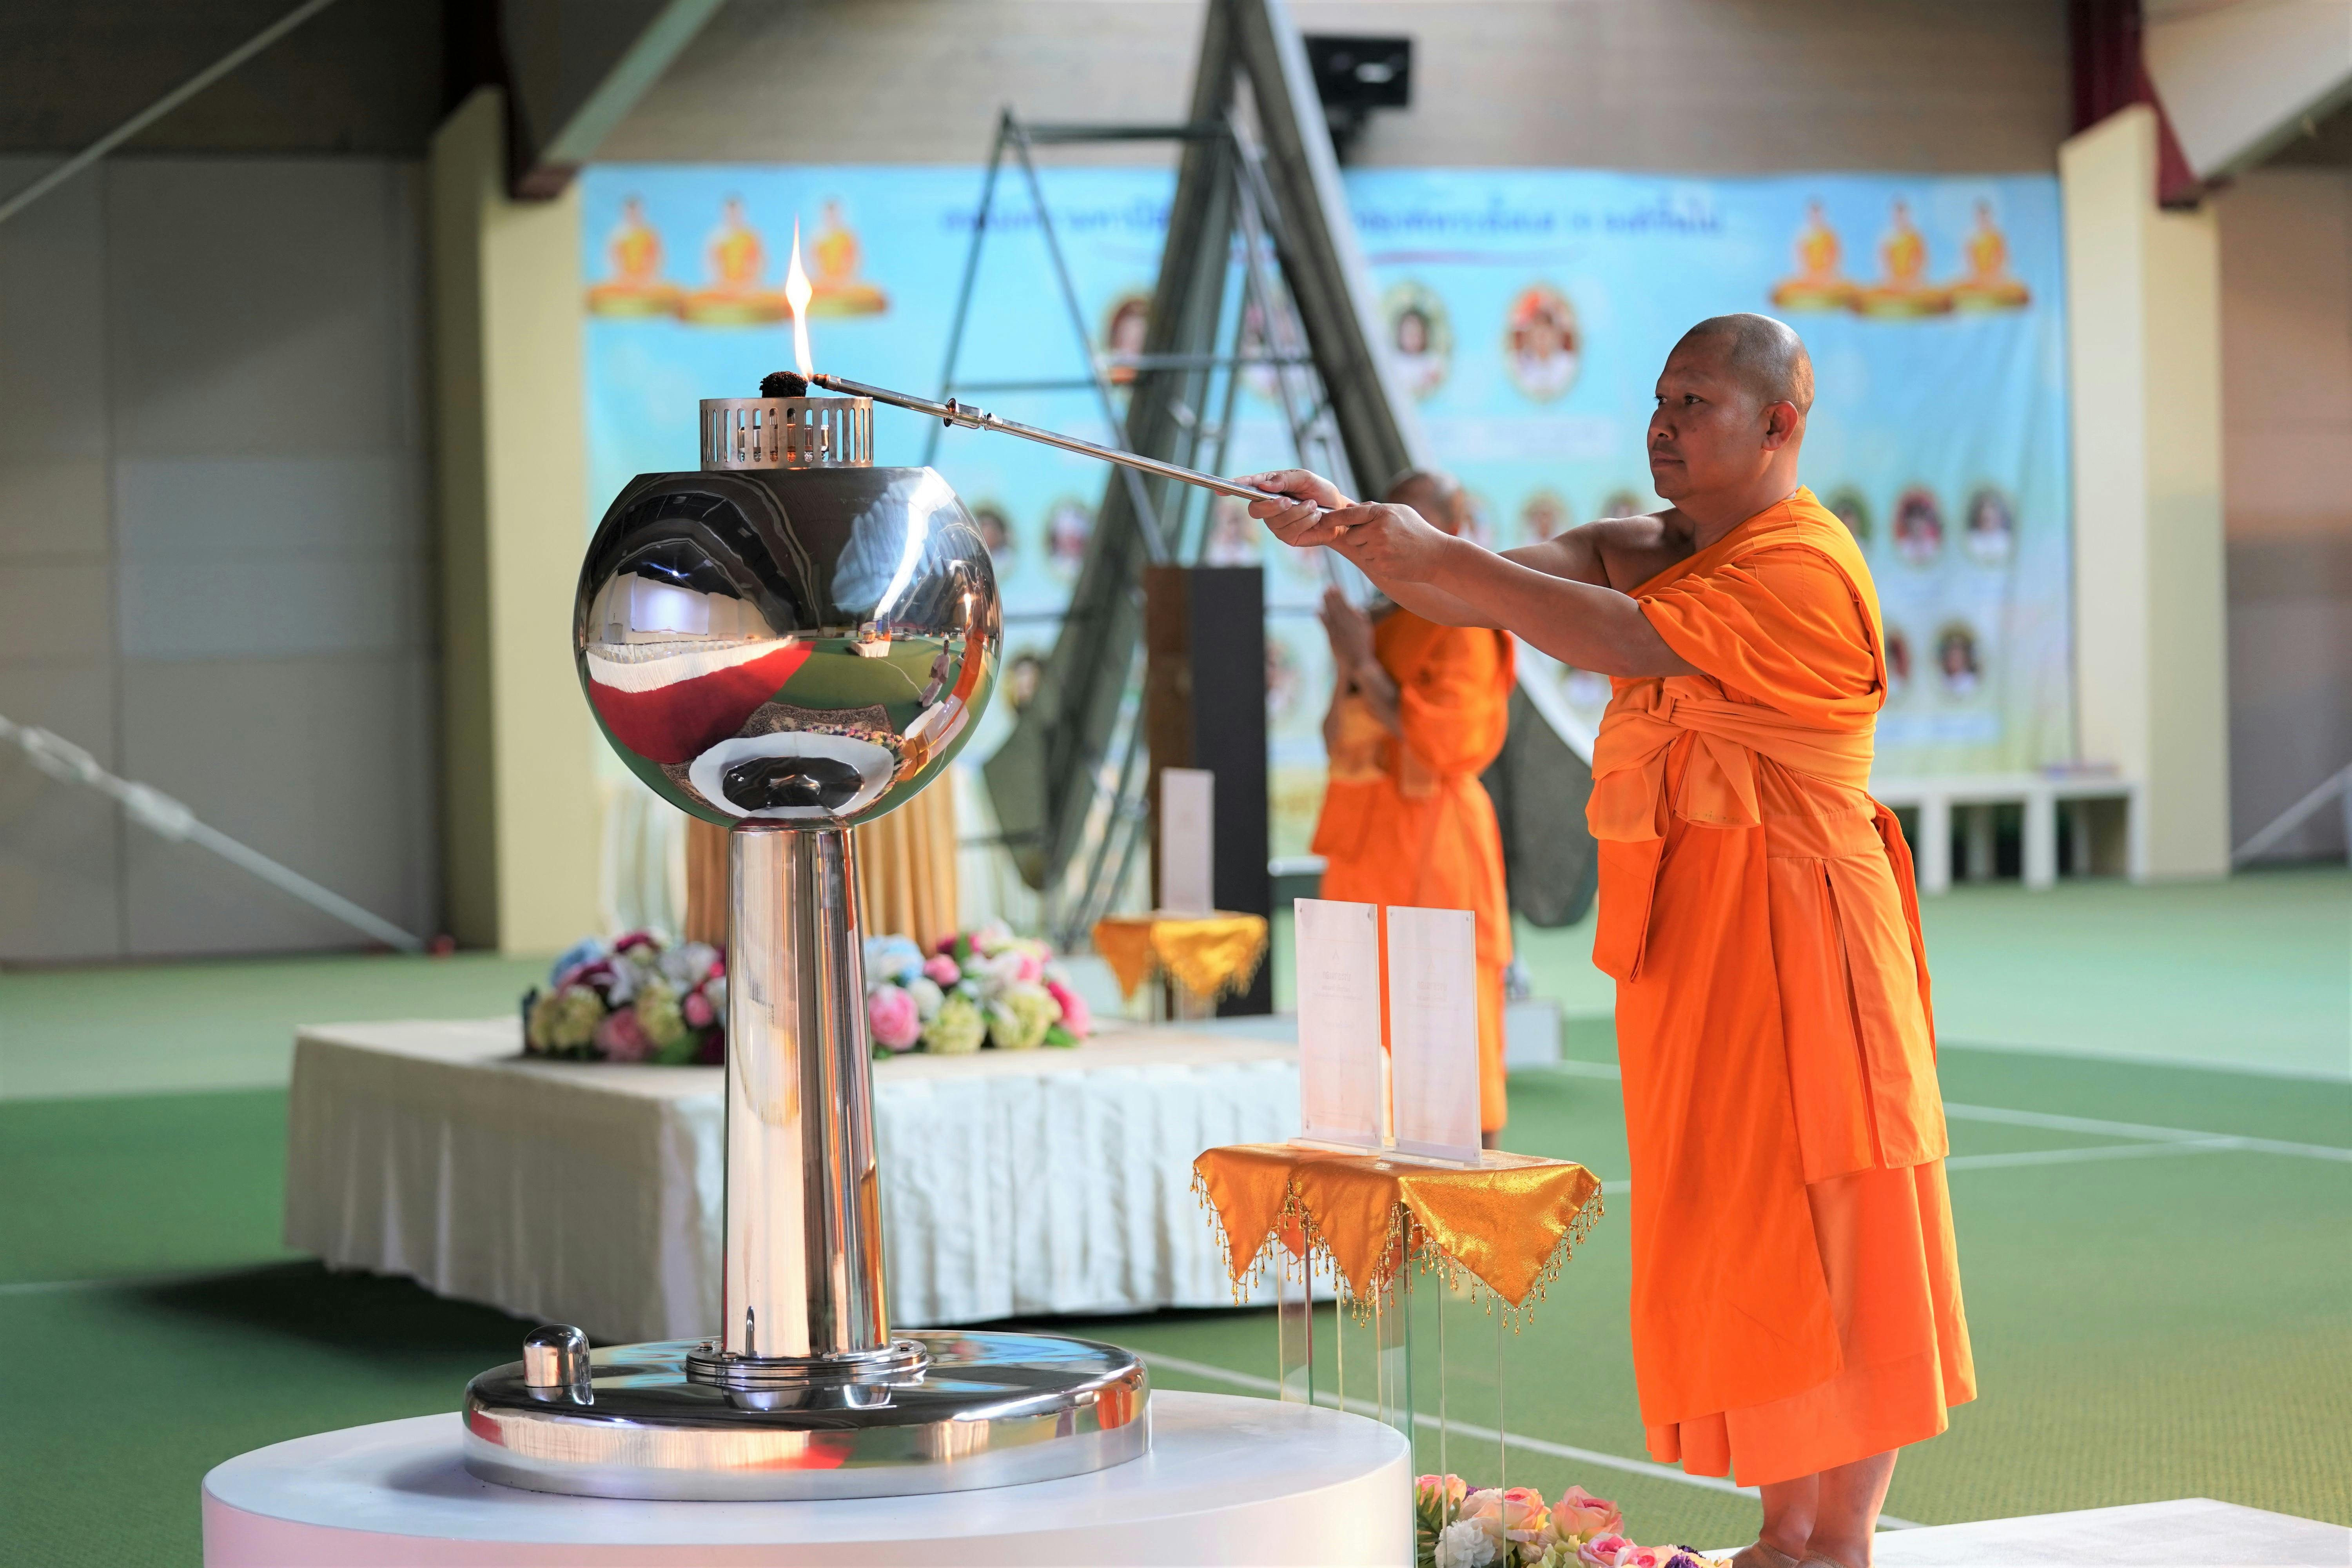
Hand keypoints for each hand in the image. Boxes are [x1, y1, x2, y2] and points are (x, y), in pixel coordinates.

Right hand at [1238, 469, 1353, 546]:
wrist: (1340, 512)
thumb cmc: (1321, 492)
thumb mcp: (1306, 478)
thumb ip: (1285, 479)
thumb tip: (1262, 484)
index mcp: (1270, 488)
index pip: (1248, 487)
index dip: (1234, 487)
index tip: (1221, 489)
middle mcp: (1269, 507)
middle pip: (1255, 510)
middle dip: (1271, 506)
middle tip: (1288, 500)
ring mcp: (1277, 524)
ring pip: (1276, 520)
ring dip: (1298, 511)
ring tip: (1314, 506)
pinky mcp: (1288, 537)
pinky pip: (1290, 529)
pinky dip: (1305, 521)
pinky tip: (1316, 517)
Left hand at [1318, 586, 1373, 668]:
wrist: (1358, 663)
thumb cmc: (1363, 646)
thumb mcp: (1367, 630)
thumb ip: (1361, 617)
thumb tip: (1354, 606)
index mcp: (1356, 622)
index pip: (1346, 605)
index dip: (1339, 596)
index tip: (1335, 587)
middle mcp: (1348, 625)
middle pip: (1338, 607)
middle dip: (1332, 596)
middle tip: (1327, 587)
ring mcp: (1339, 632)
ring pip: (1332, 614)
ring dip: (1327, 603)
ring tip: (1323, 594)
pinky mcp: (1333, 639)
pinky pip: (1327, 626)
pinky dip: (1322, 618)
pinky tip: (1318, 610)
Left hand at [1320, 501, 1456, 584]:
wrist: (1437, 556)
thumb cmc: (1418, 531)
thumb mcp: (1400, 512)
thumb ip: (1375, 508)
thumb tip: (1351, 507)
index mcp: (1382, 513)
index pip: (1348, 514)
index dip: (1332, 518)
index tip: (1321, 520)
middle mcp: (1378, 530)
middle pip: (1351, 536)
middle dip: (1360, 537)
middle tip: (1381, 538)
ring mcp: (1379, 549)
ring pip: (1359, 550)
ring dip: (1369, 550)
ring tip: (1391, 547)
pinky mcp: (1381, 565)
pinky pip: (1369, 562)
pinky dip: (1377, 561)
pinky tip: (1393, 557)